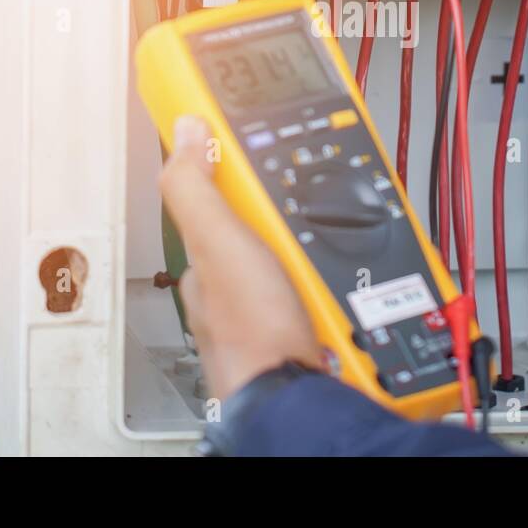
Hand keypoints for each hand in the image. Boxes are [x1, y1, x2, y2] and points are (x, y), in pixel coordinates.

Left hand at [160, 116, 321, 399]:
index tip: (268, 163)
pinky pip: (326, 290)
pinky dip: (337, 286)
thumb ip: (196, 187)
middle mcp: (234, 286)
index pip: (224, 197)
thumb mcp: (218, 242)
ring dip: (320, 255)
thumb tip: (184, 129)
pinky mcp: (307, 327)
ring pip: (301, 259)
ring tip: (330, 260)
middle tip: (310, 227)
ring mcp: (270, 309)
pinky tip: (343, 287)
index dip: (247, 177)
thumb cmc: (252, 333)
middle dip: (293, 220)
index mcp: (208, 260)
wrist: (296, 398)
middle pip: (269, 227)